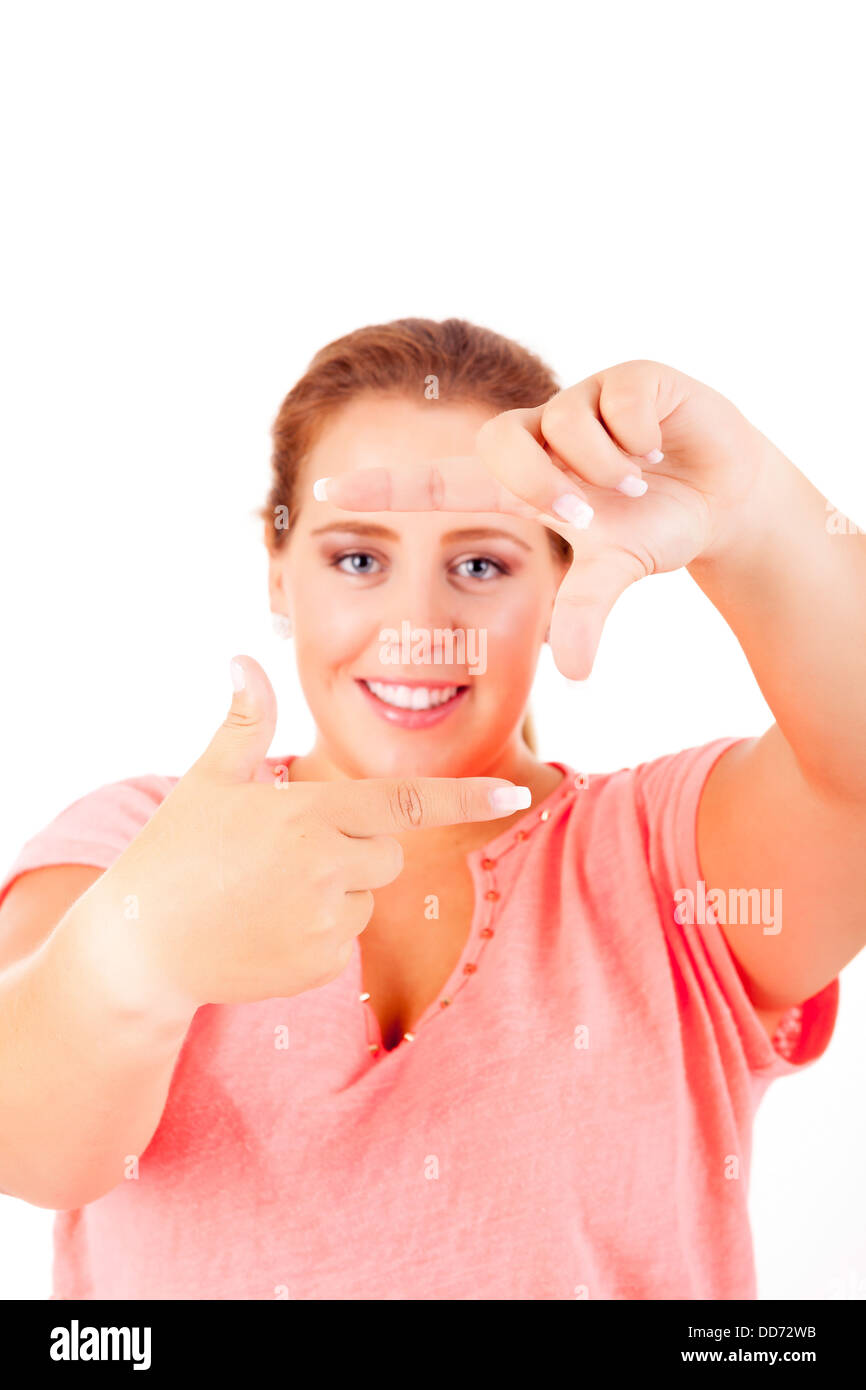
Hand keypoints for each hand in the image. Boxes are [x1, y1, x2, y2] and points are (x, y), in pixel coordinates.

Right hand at [86, 657, 527, 1014]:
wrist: (136, 951)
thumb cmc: (172, 854)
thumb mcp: (208, 780)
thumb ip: (245, 722)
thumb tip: (243, 657)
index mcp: (312, 813)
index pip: (409, 799)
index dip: (468, 796)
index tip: (517, 795)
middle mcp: (329, 868)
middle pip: (387, 854)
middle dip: (353, 850)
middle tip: (284, 856)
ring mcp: (326, 923)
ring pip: (362, 900)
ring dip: (330, 895)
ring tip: (263, 897)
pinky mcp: (320, 968)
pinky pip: (341, 943)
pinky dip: (313, 937)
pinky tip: (261, 931)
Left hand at [315, 360, 771, 677]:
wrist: (727, 498)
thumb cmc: (655, 530)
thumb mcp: (615, 573)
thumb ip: (584, 613)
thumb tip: (572, 673)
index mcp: (518, 485)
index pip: (436, 483)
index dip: (383, 487)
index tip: (322, 491)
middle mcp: (540, 438)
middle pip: (500, 444)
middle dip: (543, 484)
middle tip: (587, 512)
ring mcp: (581, 403)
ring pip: (565, 419)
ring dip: (607, 466)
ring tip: (639, 481)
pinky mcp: (630, 376)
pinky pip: (617, 397)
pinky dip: (642, 433)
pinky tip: (660, 447)